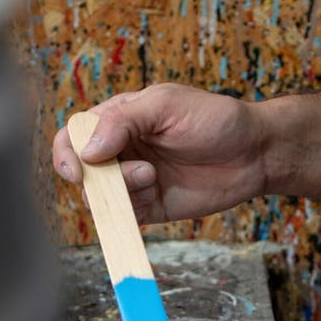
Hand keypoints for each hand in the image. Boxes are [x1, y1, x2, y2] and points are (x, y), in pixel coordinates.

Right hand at [53, 84, 267, 223]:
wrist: (254, 154)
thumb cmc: (215, 119)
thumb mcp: (166, 105)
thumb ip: (123, 121)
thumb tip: (87, 150)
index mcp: (119, 119)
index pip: (74, 135)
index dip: (67, 152)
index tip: (78, 167)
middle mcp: (121, 151)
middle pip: (81, 171)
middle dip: (95, 177)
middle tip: (133, 171)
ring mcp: (134, 181)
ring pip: (100, 197)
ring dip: (119, 191)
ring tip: (151, 176)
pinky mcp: (151, 207)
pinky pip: (124, 216)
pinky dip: (129, 211)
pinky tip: (154, 192)